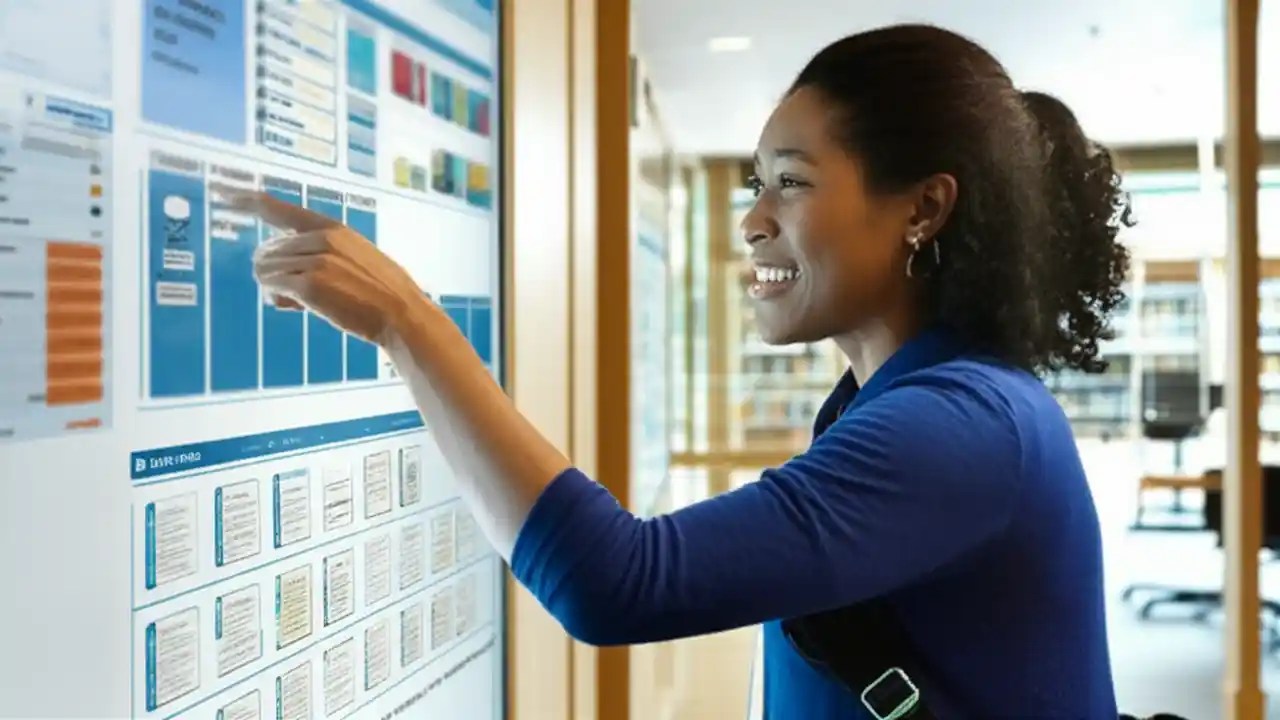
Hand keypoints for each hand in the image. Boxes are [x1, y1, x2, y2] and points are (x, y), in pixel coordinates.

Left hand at [231, 191, 424, 344]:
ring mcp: (315, 261)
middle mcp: (320, 239)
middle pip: (266, 250)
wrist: (400, 314)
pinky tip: (296, 307)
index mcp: (331, 228)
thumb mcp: (353, 258)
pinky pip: (271, 288)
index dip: (246, 200)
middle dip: (272, 272)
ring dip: (274, 288)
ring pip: (264, 270)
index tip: (220, 192)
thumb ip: (318, 255)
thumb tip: (276, 274)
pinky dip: (277, 299)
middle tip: (296, 293)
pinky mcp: (309, 285)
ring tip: (301, 302)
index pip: (279, 209)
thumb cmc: (380, 292)